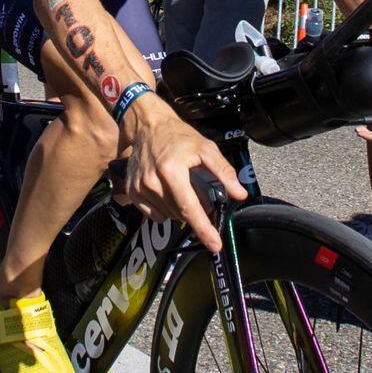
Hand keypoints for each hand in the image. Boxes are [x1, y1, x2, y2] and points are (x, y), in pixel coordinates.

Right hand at [120, 102, 250, 250]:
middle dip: (195, 212)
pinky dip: (164, 209)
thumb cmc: (178, 136)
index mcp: (171, 170)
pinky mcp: (132, 192)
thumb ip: (224, 172)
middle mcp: (152, 182)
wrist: (148, 126)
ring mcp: (139, 188)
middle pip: (179, 214)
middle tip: (200, 194)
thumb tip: (239, 194)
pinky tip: (168, 193)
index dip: (203, 229)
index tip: (214, 245)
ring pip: (167, 215)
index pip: (189, 208)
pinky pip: (153, 214)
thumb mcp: (206, 148)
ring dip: (180, 210)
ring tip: (182, 188)